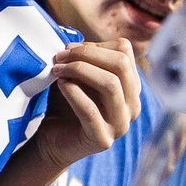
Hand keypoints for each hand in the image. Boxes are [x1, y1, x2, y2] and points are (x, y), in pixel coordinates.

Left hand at [23, 39, 138, 176]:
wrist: (52, 142)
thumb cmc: (65, 105)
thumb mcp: (77, 76)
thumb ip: (83, 59)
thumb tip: (75, 43)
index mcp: (131, 87)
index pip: (124, 52)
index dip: (95, 45)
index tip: (68, 50)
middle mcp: (133, 106)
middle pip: (121, 64)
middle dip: (87, 55)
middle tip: (60, 57)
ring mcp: (121, 125)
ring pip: (110, 84)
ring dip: (80, 70)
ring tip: (57, 70)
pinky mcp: (102, 140)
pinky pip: (91, 110)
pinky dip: (73, 92)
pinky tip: (60, 84)